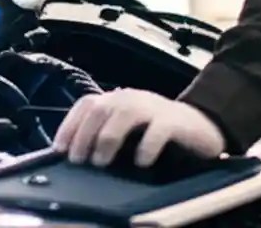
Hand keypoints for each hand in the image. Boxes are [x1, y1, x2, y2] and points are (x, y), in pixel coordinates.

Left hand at [53, 88, 225, 167]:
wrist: (200, 126)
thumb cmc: (157, 131)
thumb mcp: (127, 129)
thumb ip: (104, 133)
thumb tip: (75, 153)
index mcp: (117, 99)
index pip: (86, 105)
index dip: (70, 125)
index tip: (60, 149)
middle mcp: (131, 99)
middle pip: (100, 109)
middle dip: (84, 135)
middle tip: (79, 160)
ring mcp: (153, 107)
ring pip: (125, 114)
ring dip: (108, 138)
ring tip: (102, 161)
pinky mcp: (174, 121)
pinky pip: (157, 129)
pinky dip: (146, 146)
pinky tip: (141, 162)